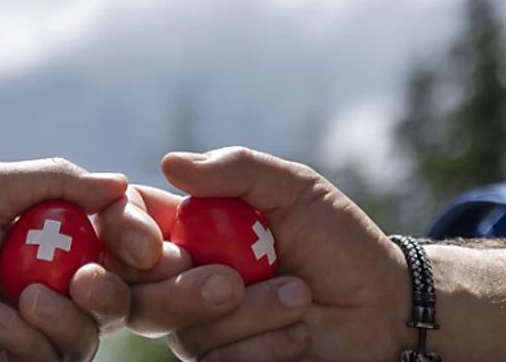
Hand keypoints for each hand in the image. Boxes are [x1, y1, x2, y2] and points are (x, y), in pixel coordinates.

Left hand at [0, 158, 161, 361]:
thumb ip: (56, 182)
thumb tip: (121, 182)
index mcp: (41, 232)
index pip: (113, 238)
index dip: (136, 240)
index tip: (137, 242)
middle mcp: (40, 279)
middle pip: (113, 294)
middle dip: (110, 288)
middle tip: (84, 278)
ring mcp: (21, 327)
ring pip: (86, 337)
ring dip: (64, 318)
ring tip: (23, 298)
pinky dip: (27, 342)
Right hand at [134, 147, 410, 361]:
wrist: (383, 305)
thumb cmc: (338, 240)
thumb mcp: (295, 189)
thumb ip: (237, 170)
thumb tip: (170, 162)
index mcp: (189, 224)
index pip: (125, 223)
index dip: (121, 233)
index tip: (151, 245)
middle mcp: (183, 273)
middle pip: (135, 289)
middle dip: (181, 291)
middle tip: (232, 283)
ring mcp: (200, 323)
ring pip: (181, 330)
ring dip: (246, 316)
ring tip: (298, 296)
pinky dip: (260, 349)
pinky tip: (298, 333)